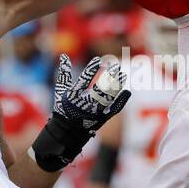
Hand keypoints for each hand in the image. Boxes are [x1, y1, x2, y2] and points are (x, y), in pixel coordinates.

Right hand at [28, 56, 131, 172]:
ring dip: (117, 86)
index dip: (90, 70)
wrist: (68, 132)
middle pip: (99, 89)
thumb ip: (64, 73)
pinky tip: (127, 91)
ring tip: (123, 75)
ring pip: (109, 98)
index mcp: (74, 97)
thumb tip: (63, 55)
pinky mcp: (103, 118)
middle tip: (115, 66)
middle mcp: (85, 104)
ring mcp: (96, 111)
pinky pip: (115, 109)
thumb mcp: (61, 91)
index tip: (98, 59)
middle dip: (108, 77)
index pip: (83, 81)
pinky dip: (121, 100)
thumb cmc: (65, 108)